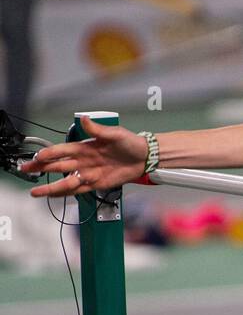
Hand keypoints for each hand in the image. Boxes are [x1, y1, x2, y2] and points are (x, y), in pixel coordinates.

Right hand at [20, 116, 148, 198]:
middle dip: (41, 169)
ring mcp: (89, 173)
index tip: (37, 158)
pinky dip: (66, 193)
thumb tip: (84, 119)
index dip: (49, 154)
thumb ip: (97, 129)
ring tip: (36, 192)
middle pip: (57, 166)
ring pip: (65, 181)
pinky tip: (54, 195)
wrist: (144, 158)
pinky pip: (79, 190)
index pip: (61, 150)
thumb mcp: (114, 133)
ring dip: (50, 186)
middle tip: (25, 170)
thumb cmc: (130, 143)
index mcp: (84, 147)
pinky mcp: (97, 184)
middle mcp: (83, 161)